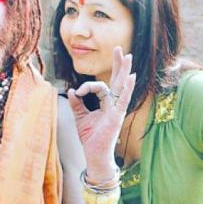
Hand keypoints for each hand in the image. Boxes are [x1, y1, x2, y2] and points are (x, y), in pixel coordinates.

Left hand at [68, 46, 135, 178]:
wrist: (94, 155)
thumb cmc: (90, 138)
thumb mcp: (80, 118)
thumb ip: (77, 104)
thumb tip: (72, 90)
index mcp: (106, 104)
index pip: (100, 87)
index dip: (87, 87)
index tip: (77, 92)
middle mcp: (114, 105)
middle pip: (117, 81)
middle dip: (118, 65)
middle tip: (119, 48)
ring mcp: (117, 110)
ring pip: (121, 87)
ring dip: (124, 71)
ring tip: (128, 56)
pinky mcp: (117, 117)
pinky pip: (123, 100)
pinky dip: (126, 89)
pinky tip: (130, 77)